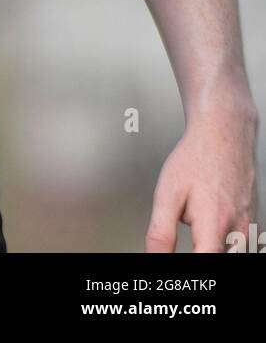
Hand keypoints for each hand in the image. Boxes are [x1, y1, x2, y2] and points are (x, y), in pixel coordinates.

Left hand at [145, 95, 258, 251]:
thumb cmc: (196, 158)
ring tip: (197, 234)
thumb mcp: (167, 194)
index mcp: (214, 225)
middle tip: (186, 239)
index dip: (188, 271)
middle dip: (200, 254)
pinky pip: (240, 245)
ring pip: (233, 254)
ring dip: (212, 250)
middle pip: (219, 260)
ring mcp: (247, 227)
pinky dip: (224, 245)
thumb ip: (160, 232)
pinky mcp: (250, 222)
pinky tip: (210, 234)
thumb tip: (153, 258)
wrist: (224, 132)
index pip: (203, 264)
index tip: (172, 260)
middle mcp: (237, 231)